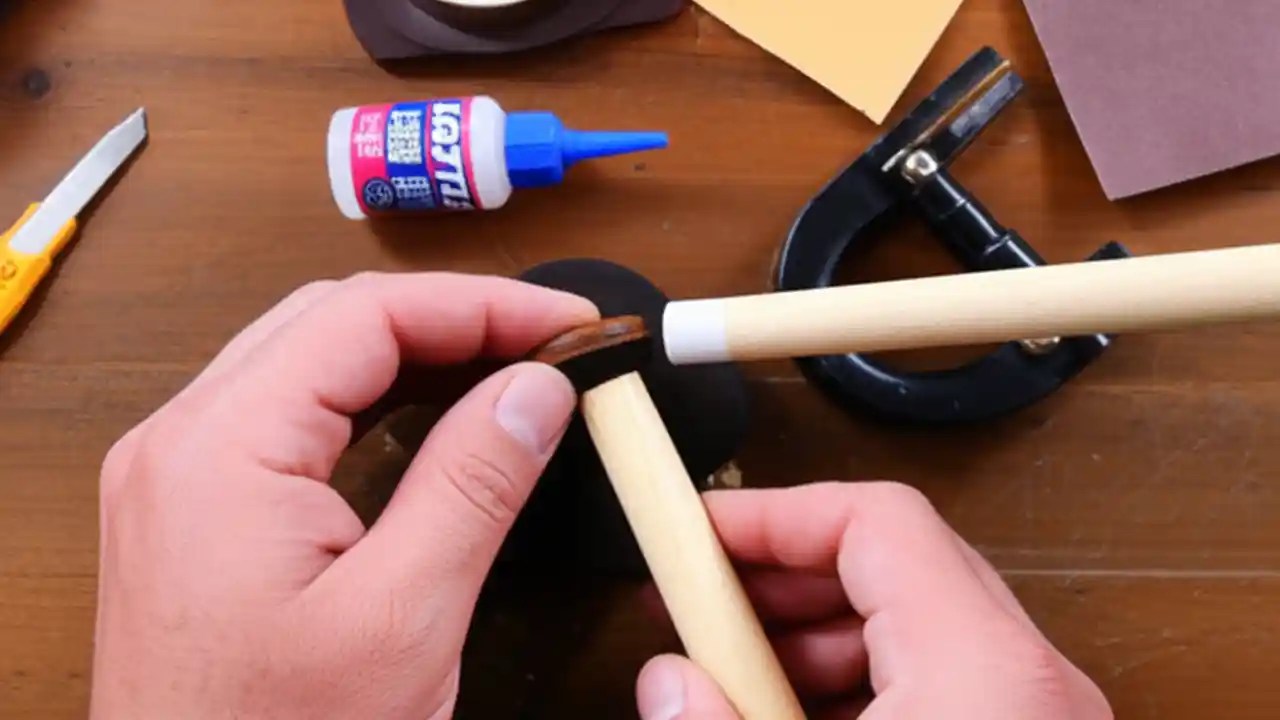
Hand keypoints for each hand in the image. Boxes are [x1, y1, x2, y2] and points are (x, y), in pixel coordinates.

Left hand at [91, 273, 597, 718]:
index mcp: (218, 451)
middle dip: (453, 320)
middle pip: (334, 323)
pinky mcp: (198, 511)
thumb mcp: (402, 619)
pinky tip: (433, 413)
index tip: (564, 322)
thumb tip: (534, 388)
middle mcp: (181, 445)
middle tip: (548, 342)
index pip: (363, 317)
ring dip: (416, 353)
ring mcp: (180, 476)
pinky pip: (292, 414)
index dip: (480, 305)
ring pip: (313, 360)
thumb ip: (472, 485)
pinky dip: (374, 399)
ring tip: (508, 366)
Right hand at [636, 482, 1111, 719]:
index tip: (703, 531)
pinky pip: (943, 683)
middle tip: (705, 601)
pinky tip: (796, 715)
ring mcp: (1038, 714)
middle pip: (895, 567)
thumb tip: (668, 682)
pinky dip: (864, 684)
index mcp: (986, 673)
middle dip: (784, 577)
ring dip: (817, 635)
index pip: (876, 520)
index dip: (775, 514)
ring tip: (737, 673)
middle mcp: (1031, 683)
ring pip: (917, 628)